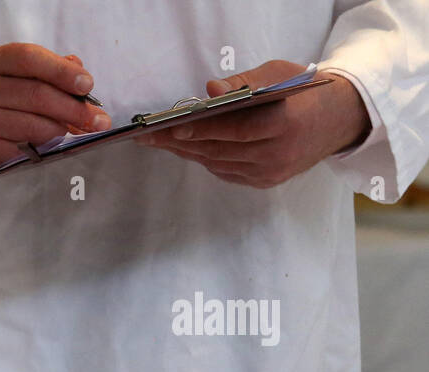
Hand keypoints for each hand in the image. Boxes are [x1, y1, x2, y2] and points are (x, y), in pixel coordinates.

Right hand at [0, 43, 110, 178]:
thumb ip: (38, 70)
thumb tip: (78, 70)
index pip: (29, 59)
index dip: (61, 71)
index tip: (87, 85)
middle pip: (36, 96)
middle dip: (73, 110)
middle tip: (97, 120)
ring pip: (32, 128)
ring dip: (60, 133)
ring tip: (72, 134)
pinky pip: (18, 152)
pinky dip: (37, 152)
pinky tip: (44, 149)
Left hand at [136, 60, 370, 188]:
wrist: (337, 121)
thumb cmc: (303, 91)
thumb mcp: (278, 75)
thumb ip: (243, 83)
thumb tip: (209, 91)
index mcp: (284, 124)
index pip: (235, 130)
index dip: (201, 129)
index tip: (170, 127)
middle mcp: (277, 154)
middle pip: (219, 150)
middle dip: (181, 142)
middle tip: (148, 136)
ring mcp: (270, 172)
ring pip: (218, 162)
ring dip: (187, 151)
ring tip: (159, 141)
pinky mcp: (264, 182)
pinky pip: (226, 170)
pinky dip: (205, 158)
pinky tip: (185, 148)